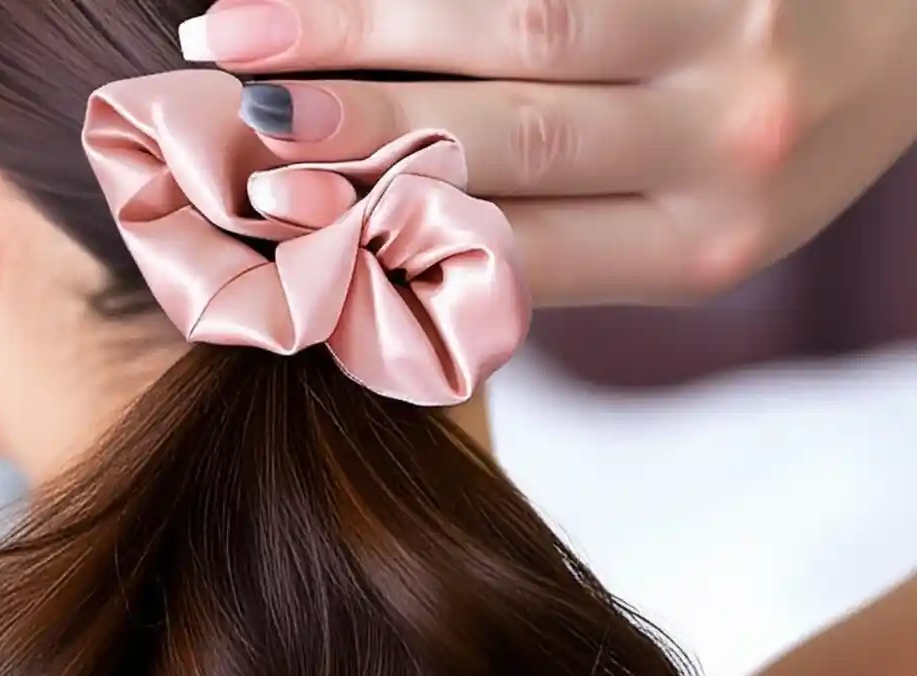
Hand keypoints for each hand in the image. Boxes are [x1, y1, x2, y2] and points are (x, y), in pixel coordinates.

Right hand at [177, 0, 916, 305]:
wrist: (908, 31)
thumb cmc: (761, 142)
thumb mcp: (684, 228)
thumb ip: (558, 241)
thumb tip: (378, 249)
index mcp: (692, 249)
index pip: (509, 247)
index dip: (376, 231)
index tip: (262, 221)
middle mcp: (718, 147)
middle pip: (499, 135)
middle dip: (347, 128)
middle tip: (229, 124)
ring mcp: (724, 29)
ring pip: (517, 24)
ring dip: (363, 27)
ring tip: (239, 31)